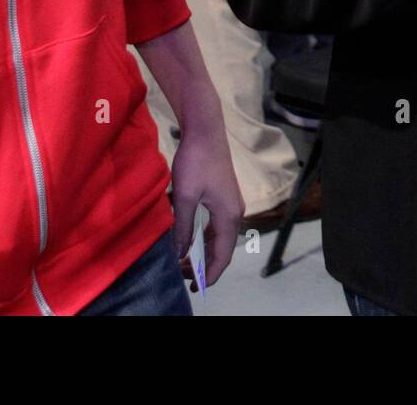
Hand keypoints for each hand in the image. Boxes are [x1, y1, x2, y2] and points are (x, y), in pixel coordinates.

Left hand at [168, 122, 241, 292]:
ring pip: (221, 236)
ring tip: (186, 261)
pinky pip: (219, 224)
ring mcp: (232, 202)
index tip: (195, 287)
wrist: (205, 129)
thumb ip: (183, 227)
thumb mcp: (184, 196)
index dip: (209, 274)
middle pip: (223, 248)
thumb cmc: (195, 161)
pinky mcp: (226, 194)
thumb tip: (180, 252)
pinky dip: (207, 236)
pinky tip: (193, 238)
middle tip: (184, 276)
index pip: (222, 255)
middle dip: (205, 264)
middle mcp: (235, 212)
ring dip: (205, 250)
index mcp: (229, 216)